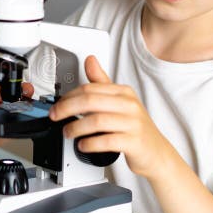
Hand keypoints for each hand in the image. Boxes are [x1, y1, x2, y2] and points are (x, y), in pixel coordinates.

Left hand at [48, 55, 170, 177]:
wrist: (157, 152)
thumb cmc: (134, 127)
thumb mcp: (119, 101)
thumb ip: (102, 82)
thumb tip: (90, 60)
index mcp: (123, 93)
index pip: (89, 89)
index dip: (68, 97)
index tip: (57, 105)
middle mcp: (129, 106)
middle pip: (90, 102)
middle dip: (67, 109)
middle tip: (55, 117)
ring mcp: (133, 124)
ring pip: (97, 121)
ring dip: (76, 128)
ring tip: (68, 132)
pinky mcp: (134, 142)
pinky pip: (107, 141)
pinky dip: (90, 143)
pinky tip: (83, 145)